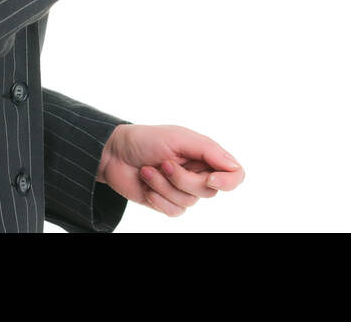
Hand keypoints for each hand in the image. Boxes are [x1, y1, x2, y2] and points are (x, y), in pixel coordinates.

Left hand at [97, 123, 244, 216]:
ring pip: (189, 202)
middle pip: (209, 191)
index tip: (209, 178)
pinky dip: (158, 198)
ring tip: (148, 170)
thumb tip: (235, 167)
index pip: (234, 175)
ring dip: (164, 185)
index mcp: (205, 156)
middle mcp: (198, 174)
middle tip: (163, 163)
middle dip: (182, 179)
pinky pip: (174, 211)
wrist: (114, 153)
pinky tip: (146, 184)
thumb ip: (209, 151)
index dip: (227, 181)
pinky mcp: (167, 203)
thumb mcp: (179, 138)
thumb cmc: (147, 140)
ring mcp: (183, 190)